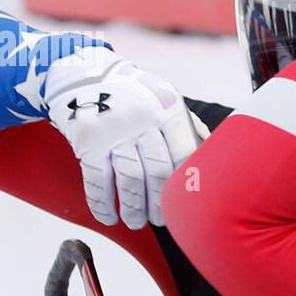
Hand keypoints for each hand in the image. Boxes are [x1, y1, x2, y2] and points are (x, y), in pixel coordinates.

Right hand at [45, 47, 202, 228]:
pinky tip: (107, 217)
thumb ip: (188, 128)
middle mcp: (142, 118)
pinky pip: (96, 179)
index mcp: (168, 108)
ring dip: (132, 208)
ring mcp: (113, 129)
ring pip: (129, 179)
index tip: (186, 204)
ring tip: (135, 222)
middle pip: (158, 171)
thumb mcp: (165, 100)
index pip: (185, 154)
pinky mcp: (87, 140)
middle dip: (160, 203)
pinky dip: (102, 204)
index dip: (186, 185)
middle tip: (160, 220)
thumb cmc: (135, 96)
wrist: (84, 74)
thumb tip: (211, 162)